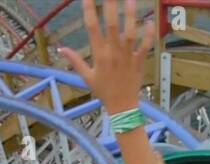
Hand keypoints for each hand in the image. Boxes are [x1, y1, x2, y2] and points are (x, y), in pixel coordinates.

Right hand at [60, 0, 153, 114]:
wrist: (122, 107)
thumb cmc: (103, 91)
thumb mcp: (86, 77)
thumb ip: (75, 61)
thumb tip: (61, 49)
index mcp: (99, 55)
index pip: (92, 28)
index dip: (89, 10)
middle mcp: (113, 53)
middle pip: (112, 25)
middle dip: (110, 6)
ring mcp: (128, 57)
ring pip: (130, 33)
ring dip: (130, 16)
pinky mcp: (139, 62)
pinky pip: (145, 47)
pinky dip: (148, 35)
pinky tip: (149, 20)